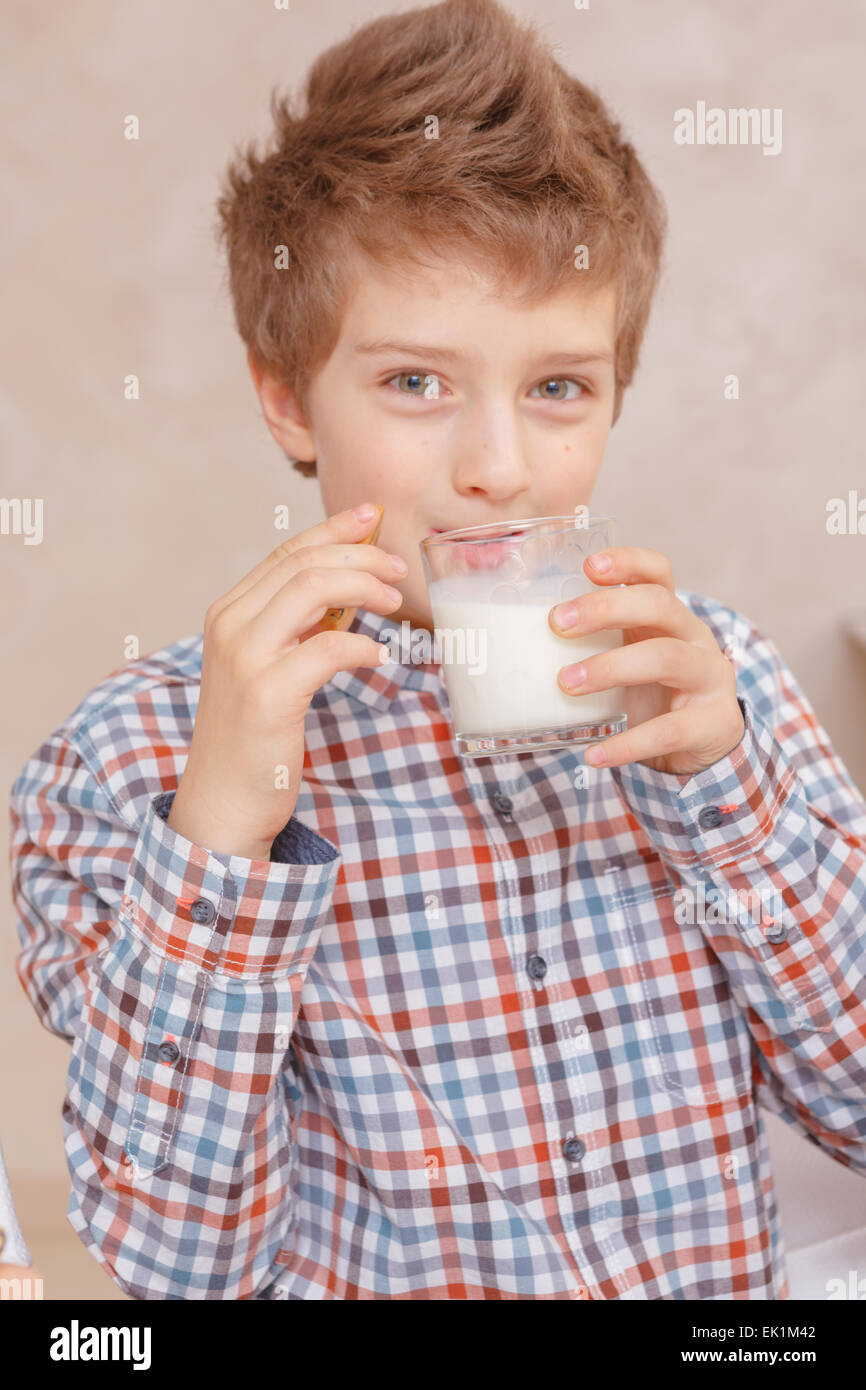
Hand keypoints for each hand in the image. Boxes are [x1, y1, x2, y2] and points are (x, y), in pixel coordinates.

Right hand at [167, 504, 406, 858]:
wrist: (222, 801)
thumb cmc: (254, 736)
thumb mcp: (275, 666)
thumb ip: (303, 626)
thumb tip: (353, 589)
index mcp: (229, 613)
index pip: (286, 553)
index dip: (333, 529)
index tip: (372, 515)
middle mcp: (230, 626)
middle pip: (302, 563)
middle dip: (360, 555)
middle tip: (400, 568)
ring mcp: (244, 659)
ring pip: (311, 590)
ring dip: (364, 587)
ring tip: (395, 603)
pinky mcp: (267, 695)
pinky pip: (326, 648)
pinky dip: (360, 645)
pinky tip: (380, 656)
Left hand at [548, 546, 743, 775]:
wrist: (706, 741)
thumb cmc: (653, 690)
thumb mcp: (628, 655)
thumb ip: (590, 642)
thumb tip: (513, 639)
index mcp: (669, 616)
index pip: (658, 572)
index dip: (628, 561)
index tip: (589, 565)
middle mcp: (694, 637)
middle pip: (659, 604)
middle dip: (606, 608)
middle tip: (557, 623)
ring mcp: (709, 677)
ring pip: (667, 658)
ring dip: (612, 667)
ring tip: (565, 683)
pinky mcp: (711, 722)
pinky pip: (669, 730)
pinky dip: (628, 743)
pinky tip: (595, 755)